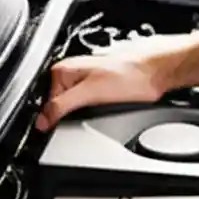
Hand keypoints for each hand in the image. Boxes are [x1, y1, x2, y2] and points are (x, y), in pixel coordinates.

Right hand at [35, 52, 165, 130]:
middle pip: (56, 104)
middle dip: (65, 116)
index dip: (49, 118)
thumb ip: (61, 106)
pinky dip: (89, 111)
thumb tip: (42, 121)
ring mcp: (85, 80)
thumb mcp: (89, 94)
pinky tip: (102, 110)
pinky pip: (85, 104)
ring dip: (79, 114)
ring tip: (97, 111)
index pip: (43, 102)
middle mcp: (72, 72)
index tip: (53, 129)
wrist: (157, 72)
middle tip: (83, 119)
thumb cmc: (130, 76)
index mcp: (63, 70)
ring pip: (72, 106)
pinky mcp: (98, 87)